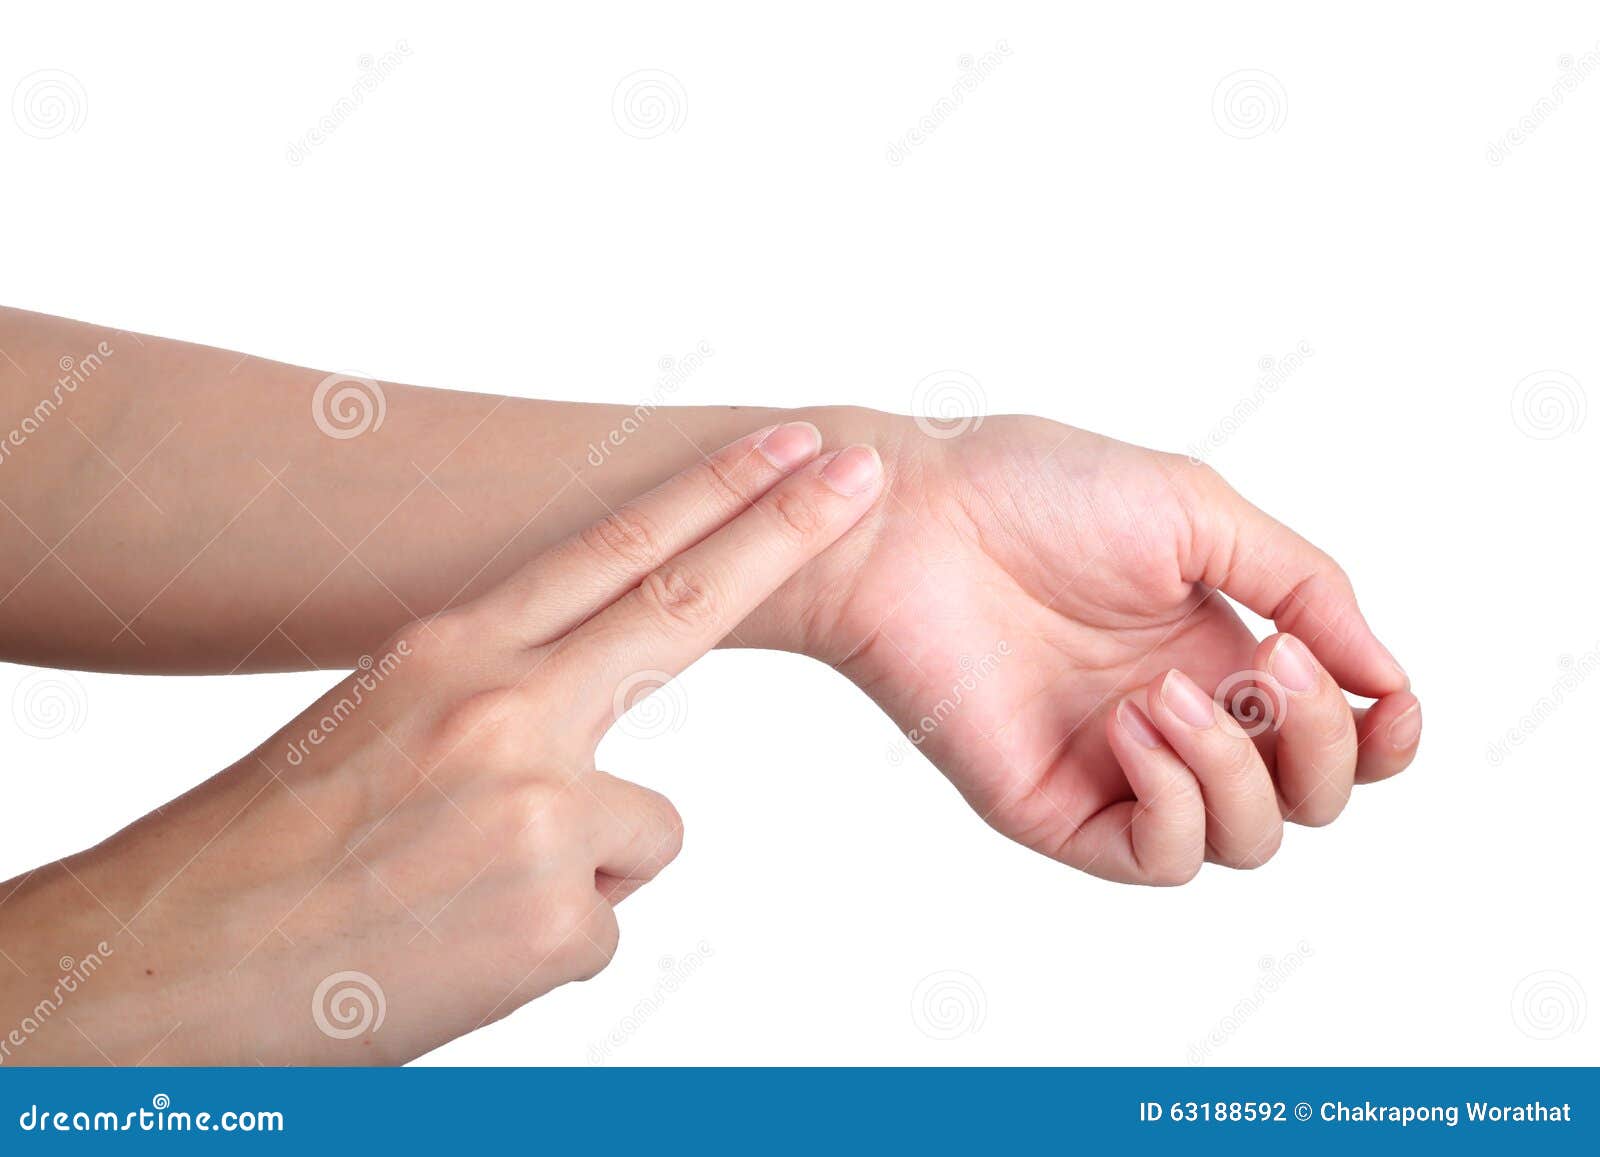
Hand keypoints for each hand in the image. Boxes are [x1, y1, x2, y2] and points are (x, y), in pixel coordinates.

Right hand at [0, 422, 882, 1063]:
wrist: (170, 962)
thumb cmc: (268, 848)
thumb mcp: (379, 727)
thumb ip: (500, 704)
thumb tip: (589, 736)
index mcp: (450, 648)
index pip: (610, 548)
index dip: (712, 492)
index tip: (792, 445)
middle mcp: (507, 709)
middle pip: (687, 606)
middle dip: (785, 531)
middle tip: (862, 476)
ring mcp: (540, 810)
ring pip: (645, 826)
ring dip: (581, 868)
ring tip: (463, 898)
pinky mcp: (561, 915)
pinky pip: (606, 919)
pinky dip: (549, 943)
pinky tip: (461, 951)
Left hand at [762, 412, 1419, 884]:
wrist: (911, 515)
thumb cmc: (1034, 491)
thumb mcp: (1198, 512)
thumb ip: (1304, 584)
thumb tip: (1387, 674)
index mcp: (1217, 650)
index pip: (1332, 738)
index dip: (1383, 737)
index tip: (1389, 698)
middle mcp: (1178, 719)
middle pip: (1306, 799)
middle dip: (1319, 744)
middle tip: (1268, 660)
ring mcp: (1118, 769)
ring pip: (1242, 842)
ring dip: (1238, 769)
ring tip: (1165, 688)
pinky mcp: (1055, 805)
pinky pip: (1156, 857)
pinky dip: (1174, 801)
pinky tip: (1134, 723)